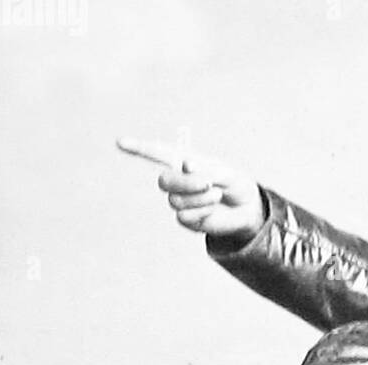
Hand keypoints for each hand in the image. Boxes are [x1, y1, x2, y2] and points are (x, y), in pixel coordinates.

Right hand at [117, 137, 265, 242]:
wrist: (246, 208)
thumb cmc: (234, 184)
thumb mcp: (225, 173)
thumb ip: (206, 168)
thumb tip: (187, 165)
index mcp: (182, 162)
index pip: (156, 153)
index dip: (138, 148)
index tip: (120, 142)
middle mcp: (177, 181)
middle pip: (164, 181)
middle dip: (185, 182)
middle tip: (207, 181)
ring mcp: (179, 200)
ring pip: (176, 200)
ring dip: (199, 198)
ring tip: (216, 194)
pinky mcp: (187, 219)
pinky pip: (184, 216)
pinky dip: (201, 212)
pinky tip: (212, 209)